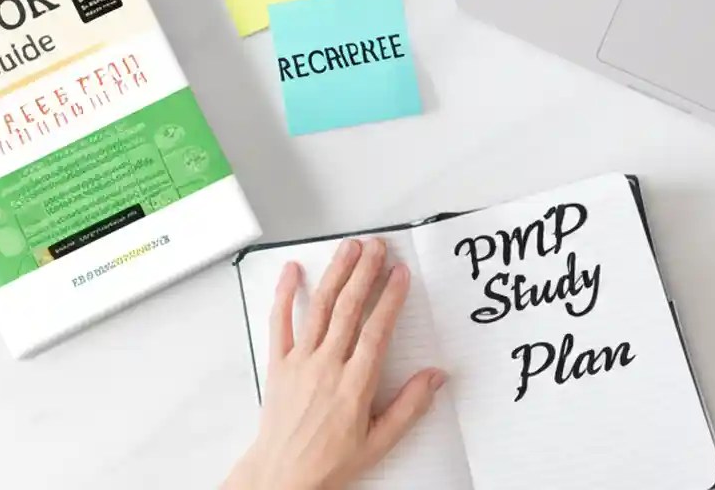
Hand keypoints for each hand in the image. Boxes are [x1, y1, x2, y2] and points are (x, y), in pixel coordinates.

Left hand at [225, 238, 446, 489]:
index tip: (401, 274)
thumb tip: (436, 377)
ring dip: (335, 273)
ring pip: (319, 308)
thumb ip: (409, 406)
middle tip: (378, 247)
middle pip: (348, 309)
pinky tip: (292, 271)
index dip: (390, 299)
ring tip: (349, 248)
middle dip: (365, 273)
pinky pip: (280, 322)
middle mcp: (326, 367)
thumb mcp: (379, 442)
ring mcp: (299, 362)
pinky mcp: (278, 364)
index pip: (376, 331)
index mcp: (354, 385)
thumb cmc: (329, 462)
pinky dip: (285, 294)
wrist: (281, 477)